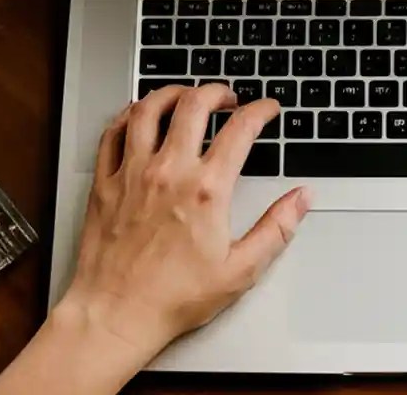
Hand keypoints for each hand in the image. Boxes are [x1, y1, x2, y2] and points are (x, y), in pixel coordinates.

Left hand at [58, 84, 310, 358]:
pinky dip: (128, 116)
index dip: (260, 111)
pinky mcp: (104, 184)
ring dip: (172, 93)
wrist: (115, 315)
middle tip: (228, 97)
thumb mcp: (242, 269)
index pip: (240, 130)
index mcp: (207, 191)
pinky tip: (138, 116)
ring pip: (148, 110)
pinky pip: (112, 133)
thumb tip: (302, 198)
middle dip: (217, 92)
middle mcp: (169, 173)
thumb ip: (277, 227)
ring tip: (185, 95)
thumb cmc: (174, 298)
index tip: (268, 109)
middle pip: (193, 106)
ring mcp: (132, 174)